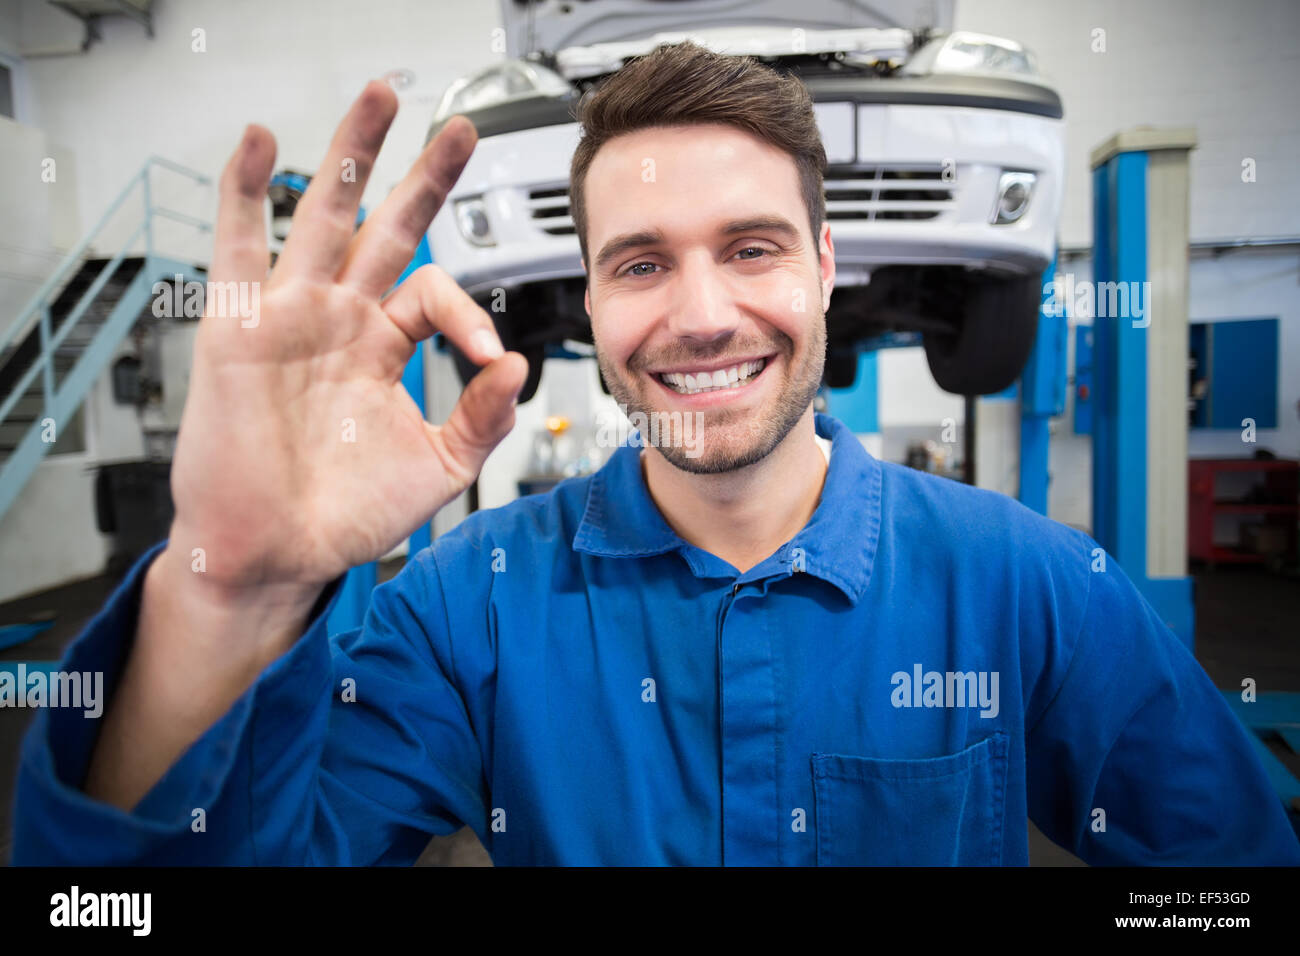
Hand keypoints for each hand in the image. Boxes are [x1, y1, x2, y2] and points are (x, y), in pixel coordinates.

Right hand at [168, 80, 527, 592]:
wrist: (278, 554)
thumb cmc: (348, 515)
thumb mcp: (439, 467)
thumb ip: (483, 417)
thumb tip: (517, 365)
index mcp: (384, 347)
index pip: (436, 294)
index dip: (469, 316)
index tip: (490, 362)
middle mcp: (341, 320)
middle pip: (386, 226)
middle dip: (421, 176)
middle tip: (458, 128)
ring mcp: (292, 316)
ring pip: (323, 217)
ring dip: (351, 156)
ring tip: (381, 98)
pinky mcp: (240, 328)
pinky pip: (239, 247)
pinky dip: (245, 193)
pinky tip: (262, 143)